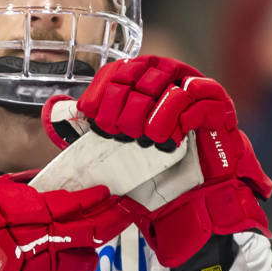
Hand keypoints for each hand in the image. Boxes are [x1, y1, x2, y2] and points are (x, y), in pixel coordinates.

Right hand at [0, 173, 130, 270]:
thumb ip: (29, 195)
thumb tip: (58, 193)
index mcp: (36, 224)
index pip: (90, 217)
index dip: (113, 211)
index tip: (124, 206)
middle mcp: (43, 257)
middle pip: (90, 251)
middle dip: (89, 241)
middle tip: (74, 233)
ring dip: (69, 268)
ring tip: (46, 260)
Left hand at [71, 56, 271, 265]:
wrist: (190, 201)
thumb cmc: (151, 173)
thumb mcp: (109, 150)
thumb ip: (83, 130)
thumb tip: (52, 110)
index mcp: (144, 81)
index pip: (118, 69)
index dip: (101, 91)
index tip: (92, 118)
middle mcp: (170, 77)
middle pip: (140, 72)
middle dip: (123, 106)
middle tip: (119, 135)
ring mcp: (197, 89)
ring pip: (167, 82)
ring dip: (149, 113)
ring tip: (145, 140)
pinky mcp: (219, 106)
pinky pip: (196, 96)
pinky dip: (177, 117)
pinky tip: (169, 140)